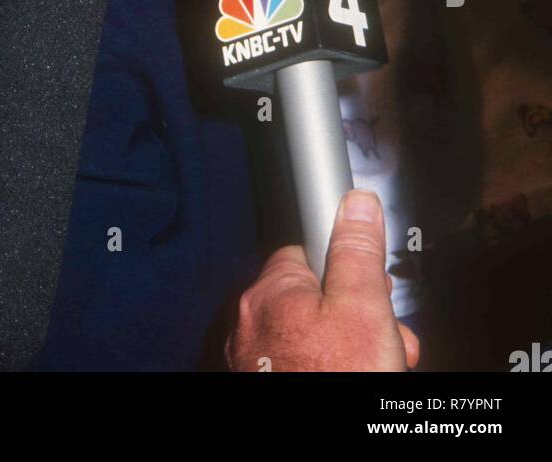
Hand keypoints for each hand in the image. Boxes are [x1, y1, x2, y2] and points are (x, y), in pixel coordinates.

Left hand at [225, 189, 419, 371]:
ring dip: (351, 349)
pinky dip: (330, 370)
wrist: (318, 449)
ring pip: (314, 337)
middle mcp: (254, 322)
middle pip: (316, 298)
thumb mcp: (362, 310)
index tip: (371, 286)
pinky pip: (302, 365)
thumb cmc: (334, 381)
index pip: (310, 252)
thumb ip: (357, 253)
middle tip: (386, 342)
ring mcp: (257, 361)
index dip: (349, 269)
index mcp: (271, 291)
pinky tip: (355, 380)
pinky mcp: (267, 384)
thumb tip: (356, 204)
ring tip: (376, 371)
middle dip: (358, 317)